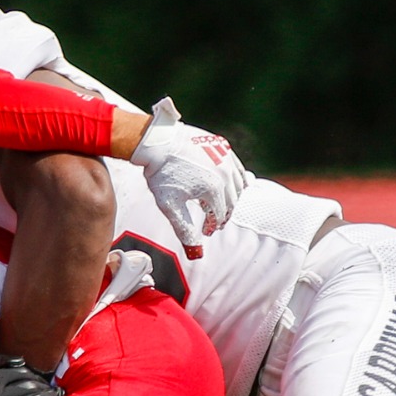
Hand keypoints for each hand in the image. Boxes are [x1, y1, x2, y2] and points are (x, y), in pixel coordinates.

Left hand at [128, 97, 247, 257]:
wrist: (157, 141)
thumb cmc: (161, 174)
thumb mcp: (170, 207)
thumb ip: (185, 231)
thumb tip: (196, 254)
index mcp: (214, 190)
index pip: (220, 216)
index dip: (212, 227)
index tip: (205, 231)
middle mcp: (225, 173)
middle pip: (232, 202)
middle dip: (223, 214)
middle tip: (213, 221)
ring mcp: (226, 158)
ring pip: (238, 185)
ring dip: (230, 197)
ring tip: (217, 203)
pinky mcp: (223, 146)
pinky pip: (237, 167)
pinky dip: (234, 178)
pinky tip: (226, 183)